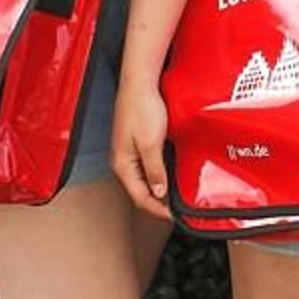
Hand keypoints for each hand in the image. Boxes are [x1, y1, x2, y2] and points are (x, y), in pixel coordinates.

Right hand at [111, 83, 173, 218]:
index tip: (173, 216)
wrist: (140, 83)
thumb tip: (158, 192)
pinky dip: (158, 173)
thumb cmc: (141, 107)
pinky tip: (168, 173)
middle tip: (175, 210)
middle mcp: (122, 160)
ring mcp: (128, 151)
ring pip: (143, 178)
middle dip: (157, 202)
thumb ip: (154, 170)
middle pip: (140, 190)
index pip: (139, 197)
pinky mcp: (136, 142)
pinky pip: (146, 165)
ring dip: (158, 188)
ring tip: (174, 196)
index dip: (157, 210)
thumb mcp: (151, 143)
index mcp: (122, 164)